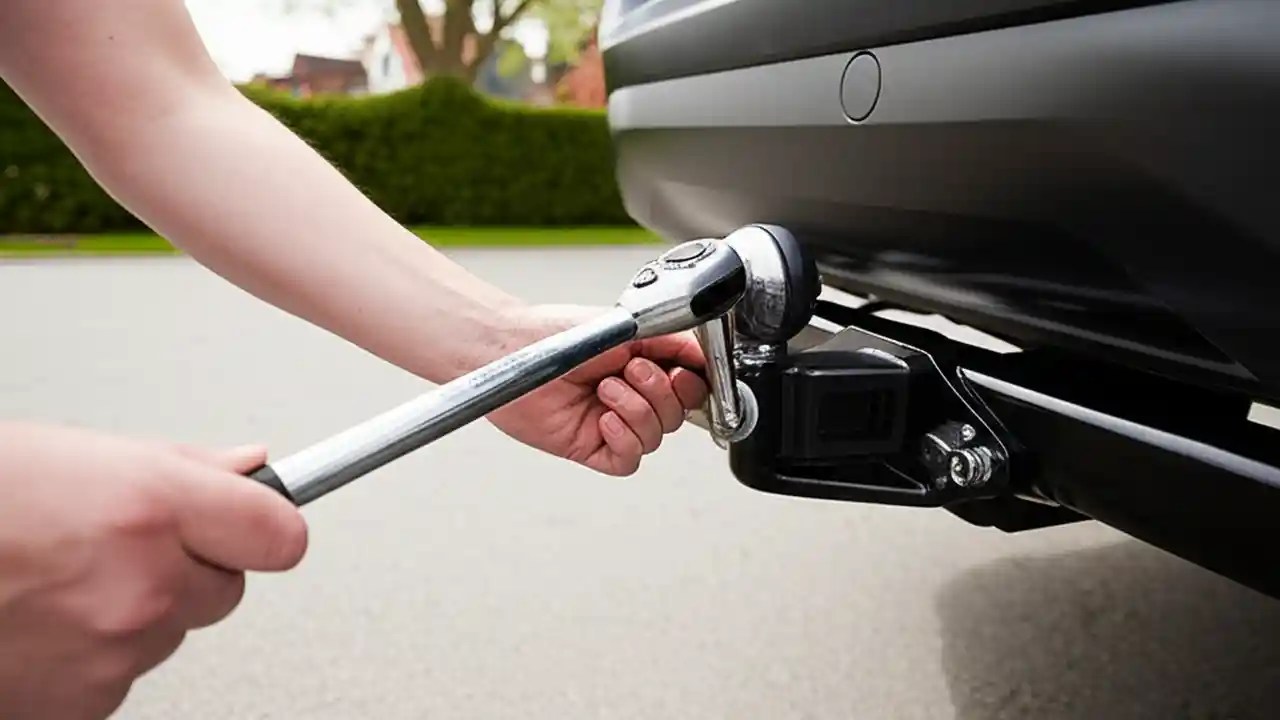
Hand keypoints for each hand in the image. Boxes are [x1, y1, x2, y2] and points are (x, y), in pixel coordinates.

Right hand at [0, 423, 307, 719]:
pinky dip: (95, 657)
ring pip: (172, 632)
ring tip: (62, 579)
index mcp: (151, 507)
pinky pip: (124, 678)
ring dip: (139, 611)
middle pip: (228, 588)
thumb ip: (183, 467)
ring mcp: (114, 650)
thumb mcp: (76, 453)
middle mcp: (144, 583)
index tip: (257, 521)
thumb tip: (251, 468)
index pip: (281, 533)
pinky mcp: (82, 703)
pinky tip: (43, 621)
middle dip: (192, 567)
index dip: (266, 525)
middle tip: (123, 545)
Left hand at [487, 305, 709, 475]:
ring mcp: (613, 422)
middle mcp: (632, 395)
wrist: (513, 350)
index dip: (693, 384)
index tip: (682, 372)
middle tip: (631, 372)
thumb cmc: (556, 333)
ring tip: (605, 389)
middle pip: (678, 415)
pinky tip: (604, 420)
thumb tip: (704, 350)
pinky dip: (624, 441)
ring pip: (655, 437)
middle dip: (660, 393)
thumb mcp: (626, 327)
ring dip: (636, 411)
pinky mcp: (592, 446)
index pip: (691, 385)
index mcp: (645, 365)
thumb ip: (671, 338)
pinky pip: (628, 460)